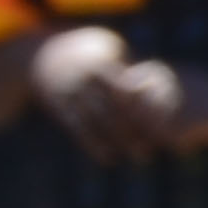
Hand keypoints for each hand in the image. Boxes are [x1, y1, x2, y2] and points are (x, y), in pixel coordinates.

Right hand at [34, 29, 179, 160]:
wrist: (44, 54)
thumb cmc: (93, 53)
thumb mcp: (112, 49)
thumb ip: (133, 68)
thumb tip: (156, 86)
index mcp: (99, 64)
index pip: (125, 89)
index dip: (144, 106)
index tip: (163, 121)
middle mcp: (82, 79)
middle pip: (113, 109)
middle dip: (136, 129)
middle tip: (159, 144)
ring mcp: (69, 93)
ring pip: (97, 122)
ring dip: (119, 142)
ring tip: (141, 156)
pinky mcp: (58, 105)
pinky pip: (76, 127)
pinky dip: (92, 144)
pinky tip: (108, 158)